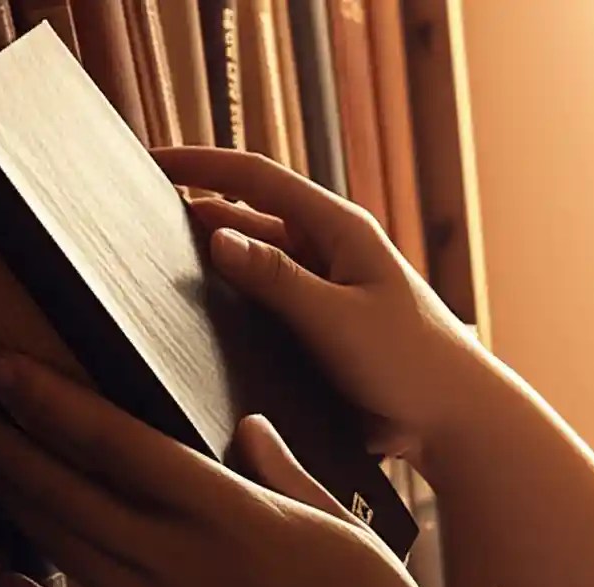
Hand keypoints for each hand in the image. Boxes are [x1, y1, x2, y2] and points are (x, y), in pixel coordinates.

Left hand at [0, 354, 488, 586]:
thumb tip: (249, 426)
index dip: (54, 402)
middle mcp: (184, 566)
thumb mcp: (344, 530)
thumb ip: (285, 475)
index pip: (120, 444)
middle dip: (12, 444)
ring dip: (18, 504)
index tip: (9, 370)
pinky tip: (6, 583)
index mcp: (231, 517)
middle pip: (73, 493)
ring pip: (69, 552)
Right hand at [154, 147, 492, 460]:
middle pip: (249, 218)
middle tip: (139, 221)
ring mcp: (322, 288)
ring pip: (253, 264)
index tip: (151, 161)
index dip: (201, 164)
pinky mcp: (318, 327)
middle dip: (197, 211)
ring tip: (156, 267)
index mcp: (339, 229)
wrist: (453, 418)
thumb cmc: (412, 361)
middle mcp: (327, 251)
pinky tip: (198, 319)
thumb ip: (277, 279)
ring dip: (213, 262)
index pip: (258, 178)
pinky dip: (232, 303)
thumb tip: (215, 235)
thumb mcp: (338, 317)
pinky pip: (265, 304)